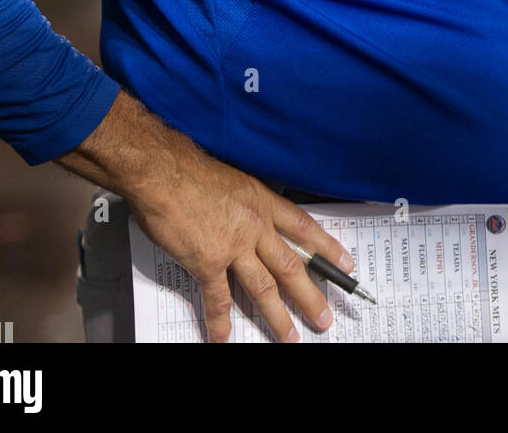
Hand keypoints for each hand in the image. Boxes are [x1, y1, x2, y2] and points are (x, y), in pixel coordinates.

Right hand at [130, 155, 355, 342]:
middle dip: (310, 295)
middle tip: (323, 316)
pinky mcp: (208, 263)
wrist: (163, 172)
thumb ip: (245, 202)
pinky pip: (219, 300)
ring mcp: (233, 247)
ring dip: (278, 316)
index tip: (344, 263)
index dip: (326, 247)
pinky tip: (224, 338)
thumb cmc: (190, 169)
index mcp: (262, 201)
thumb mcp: (233, 179)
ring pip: (264, 288)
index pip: (303, 227)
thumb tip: (247, 217)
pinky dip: (220, 322)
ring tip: (291, 336)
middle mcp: (255, 226)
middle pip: (291, 266)